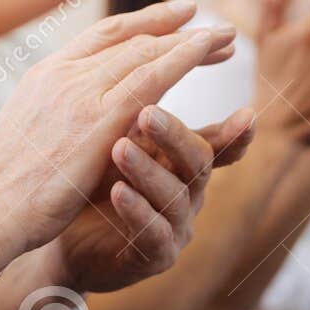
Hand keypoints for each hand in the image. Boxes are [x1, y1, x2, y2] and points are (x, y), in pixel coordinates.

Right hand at [0, 3, 235, 256]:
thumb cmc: (8, 189)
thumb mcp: (33, 136)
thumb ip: (62, 117)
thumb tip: (80, 120)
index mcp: (44, 75)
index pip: (102, 36)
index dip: (143, 24)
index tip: (175, 19)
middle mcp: (62, 73)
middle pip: (129, 38)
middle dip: (174, 29)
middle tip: (213, 30)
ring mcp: (79, 92)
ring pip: (145, 50)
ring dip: (189, 40)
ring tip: (226, 38)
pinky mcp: (98, 118)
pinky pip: (152, 76)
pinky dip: (184, 57)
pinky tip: (210, 51)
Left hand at [50, 105, 253, 291]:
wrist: (61, 237)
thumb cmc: (93, 183)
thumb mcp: (119, 141)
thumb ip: (143, 111)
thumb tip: (155, 51)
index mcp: (183, 162)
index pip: (216, 142)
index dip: (235, 134)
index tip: (248, 115)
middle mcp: (188, 193)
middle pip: (198, 162)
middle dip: (174, 136)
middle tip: (146, 111)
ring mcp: (175, 227)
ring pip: (175, 197)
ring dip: (147, 171)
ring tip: (119, 148)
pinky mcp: (154, 257)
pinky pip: (153, 235)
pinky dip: (137, 211)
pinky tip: (117, 192)